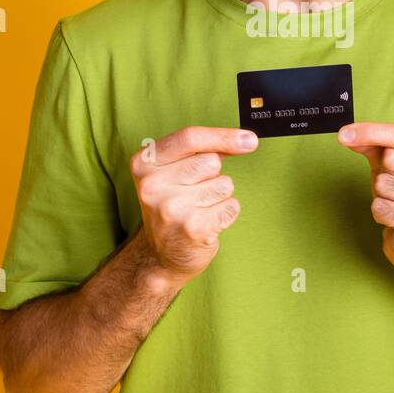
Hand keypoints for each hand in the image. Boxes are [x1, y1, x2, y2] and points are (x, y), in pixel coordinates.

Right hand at [129, 126, 257, 283]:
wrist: (159, 256)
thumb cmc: (172, 206)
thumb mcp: (171, 171)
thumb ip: (200, 150)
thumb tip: (245, 140)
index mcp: (144, 163)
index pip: (189, 138)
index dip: (223, 136)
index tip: (249, 140)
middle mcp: (153, 185)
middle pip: (211, 162)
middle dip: (213, 175)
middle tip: (194, 194)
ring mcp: (172, 208)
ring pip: (224, 184)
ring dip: (219, 196)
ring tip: (198, 209)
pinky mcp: (194, 228)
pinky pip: (231, 206)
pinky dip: (226, 213)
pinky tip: (207, 223)